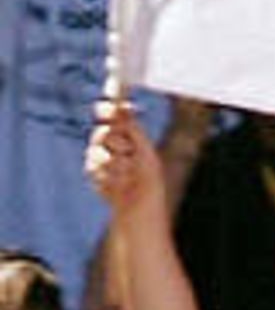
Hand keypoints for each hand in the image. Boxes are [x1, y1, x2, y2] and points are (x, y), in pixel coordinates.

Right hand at [86, 99, 162, 213]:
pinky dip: (109, 175)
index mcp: (125, 133)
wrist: (140, 203)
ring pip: (96, 150)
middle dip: (114, 141)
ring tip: (128, 172)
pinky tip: (119, 182)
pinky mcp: (93, 171)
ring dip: (115, 162)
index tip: (112, 108)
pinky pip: (93, 167)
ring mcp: (99, 156)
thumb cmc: (148, 177)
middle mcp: (110, 142)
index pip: (110, 115)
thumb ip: (132, 129)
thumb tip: (124, 106)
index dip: (108, 109)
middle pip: (102, 132)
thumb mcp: (144, 150)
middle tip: (128, 152)